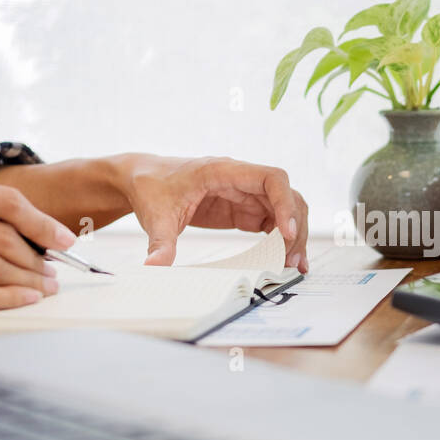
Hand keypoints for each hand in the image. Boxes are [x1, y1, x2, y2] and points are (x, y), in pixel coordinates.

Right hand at [0, 170, 75, 310]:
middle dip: (40, 257)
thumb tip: (27, 227)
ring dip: (29, 280)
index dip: (43, 223)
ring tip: (44, 285)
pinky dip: (7, 300)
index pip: (6, 202)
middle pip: (5, 238)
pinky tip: (23, 299)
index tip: (65, 238)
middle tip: (55, 268)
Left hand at [116, 156, 309, 268]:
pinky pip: (272, 221)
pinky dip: (283, 240)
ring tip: (293, 265)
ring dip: (293, 235)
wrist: (144, 181)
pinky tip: (285, 260)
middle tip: (291, 261)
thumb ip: (160, 243)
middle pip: (286, 196)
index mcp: (224, 171)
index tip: (285, 232)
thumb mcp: (156, 217)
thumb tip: (152, 268)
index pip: (271, 178)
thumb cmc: (152, 189)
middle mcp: (241, 180)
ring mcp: (245, 195)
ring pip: (285, 209)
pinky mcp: (243, 210)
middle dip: (294, 226)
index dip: (285, 203)